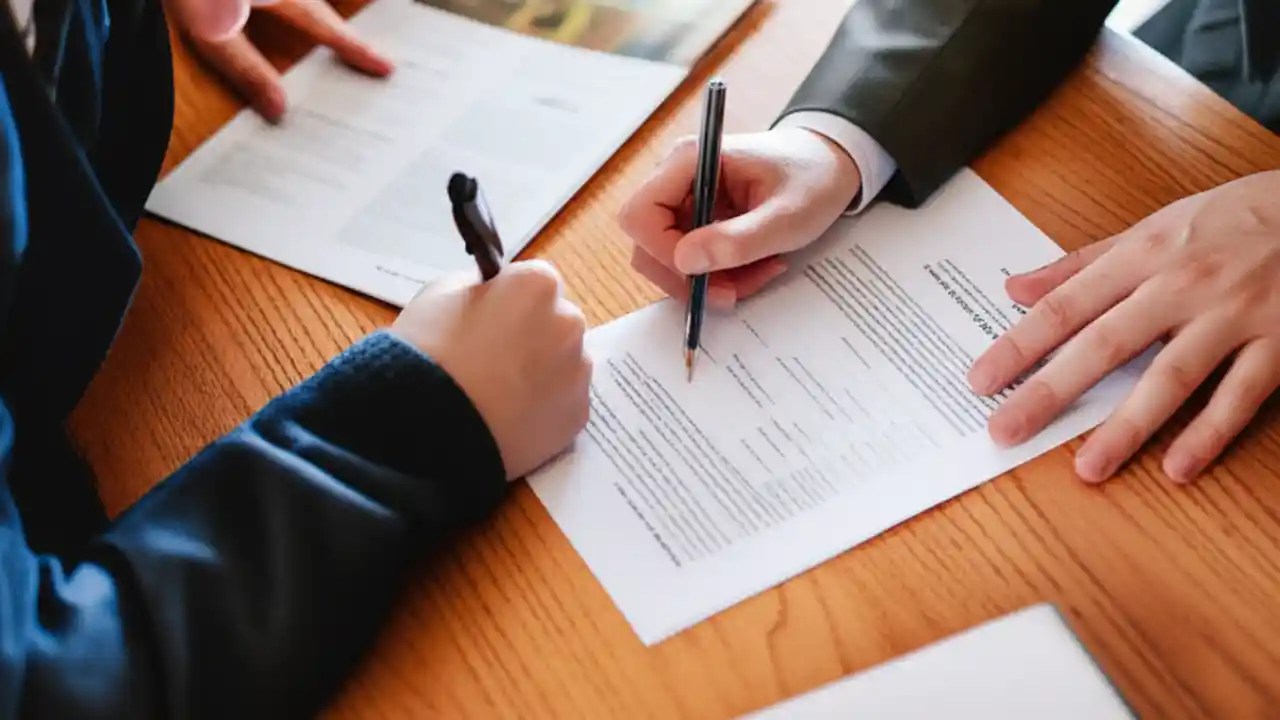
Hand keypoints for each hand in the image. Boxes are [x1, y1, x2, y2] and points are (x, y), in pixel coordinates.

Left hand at [165, 0, 392, 121]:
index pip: (324, 26)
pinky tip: (278, 14)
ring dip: (313, 12)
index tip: (386, 67)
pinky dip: (292, 8)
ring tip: (327, 33)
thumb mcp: (212, 29)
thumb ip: (247, 68)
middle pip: (316, 3)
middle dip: (339, 28)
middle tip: (365, 54)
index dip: (355, 50)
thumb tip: (281, 109)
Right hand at [391, 261, 591, 480]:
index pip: (536, 282)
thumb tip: (494, 296)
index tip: (490, 321)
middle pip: (556, 323)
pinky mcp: (577, 416)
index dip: (511, 301)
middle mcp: (569, 324)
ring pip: (564, 365)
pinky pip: (563, 405)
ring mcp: (578, 372)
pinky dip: (544, 410)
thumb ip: (481, 289)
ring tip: (499, 396)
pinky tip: (510, 419)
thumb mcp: (441, 294)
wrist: (429, 426)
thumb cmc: (428, 351)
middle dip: (533, 337)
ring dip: (542, 373)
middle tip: (493, 362)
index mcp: (538, 285)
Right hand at [618, 127, 862, 308]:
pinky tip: (753, 269)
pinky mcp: (697, 219)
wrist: (832, 164)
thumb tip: (685, 260)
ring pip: (669, 258)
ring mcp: (684, 201)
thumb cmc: (813, 178)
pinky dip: (719, 276)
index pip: (640, 214)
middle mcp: (676, 179)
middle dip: (687, 277)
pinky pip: (691, 259)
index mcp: (688, 161)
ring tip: (754, 277)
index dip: (662, 253)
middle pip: (647, 243)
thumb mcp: (786, 216)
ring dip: (706, 281)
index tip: (703, 276)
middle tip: (731, 293)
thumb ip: (738, 239)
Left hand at [968, 170, 1279, 483]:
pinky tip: (1178, 468)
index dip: (1019, 345)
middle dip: (1049, 391)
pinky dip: (1210, 433)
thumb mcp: (1154, 226)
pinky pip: (1241, 395)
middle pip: (1105, 344)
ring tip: (1087, 468)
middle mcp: (1182, 285)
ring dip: (1127, 427)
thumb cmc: (1233, 218)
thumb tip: (1016, 289)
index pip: (1066, 305)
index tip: (980, 381)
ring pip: (1171, 377)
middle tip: (1005, 430)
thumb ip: (1082, 263)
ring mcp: (1233, 315)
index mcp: (1144, 254)